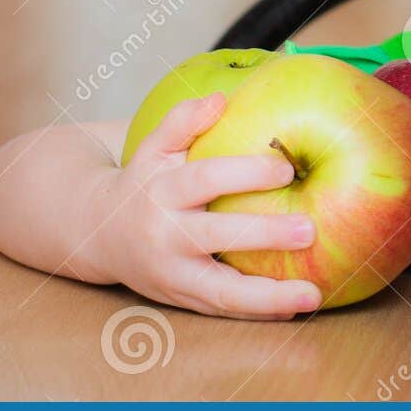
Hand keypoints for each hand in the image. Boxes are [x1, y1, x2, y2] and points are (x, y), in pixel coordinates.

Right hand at [84, 92, 322, 319]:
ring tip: (313, 295)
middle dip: (265, 236)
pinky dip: (259, 311)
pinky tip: (296, 306)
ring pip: (221, 292)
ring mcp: (172, 274)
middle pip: (217, 238)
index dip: (245, 174)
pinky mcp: (181, 299)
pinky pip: (223, 310)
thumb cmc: (142, 183)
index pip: (205, 180)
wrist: (98, 234)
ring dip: (269, 297)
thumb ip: (182, 121)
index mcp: (161, 192)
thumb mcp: (152, 147)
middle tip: (311, 231)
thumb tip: (220, 99)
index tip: (287, 169)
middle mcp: (165, 236)